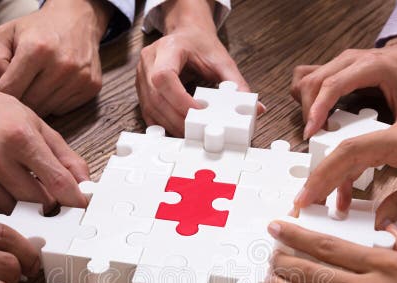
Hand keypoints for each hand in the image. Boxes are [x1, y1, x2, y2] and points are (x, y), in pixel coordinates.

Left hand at [0, 0, 110, 116]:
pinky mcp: (91, 87)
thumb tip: (0, 89)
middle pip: (29, 103)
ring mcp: (79, 78)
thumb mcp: (5, 34)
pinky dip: (54, 102)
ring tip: (36, 83)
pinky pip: (62, 109)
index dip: (1, 92)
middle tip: (19, 86)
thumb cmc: (37, 29)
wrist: (76, 20)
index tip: (2, 87)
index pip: (10, 90)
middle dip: (20, 98)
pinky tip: (53, 85)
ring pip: (46, 110)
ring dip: (37, 102)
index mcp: (36, 49)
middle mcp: (61, 65)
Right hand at [0, 71, 88, 213]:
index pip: (57, 181)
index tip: (80, 206)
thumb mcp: (38, 126)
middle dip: (49, 203)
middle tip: (50, 196)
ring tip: (22, 187)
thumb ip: (65, 157)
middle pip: (36, 201)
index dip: (73, 199)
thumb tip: (85, 185)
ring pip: (13, 210)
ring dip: (23, 206)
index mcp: (19, 136)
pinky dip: (0, 204)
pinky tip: (0, 187)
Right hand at [136, 0, 262, 135]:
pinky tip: (177, 130)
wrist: (186, 33)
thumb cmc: (200, 44)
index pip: (164, 77)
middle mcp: (149, 61)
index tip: (198, 113)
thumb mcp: (222, 60)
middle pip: (156, 96)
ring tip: (189, 134)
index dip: (180, 99)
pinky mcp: (142, 89)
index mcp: (168, 49)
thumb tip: (255, 108)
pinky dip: (163, 123)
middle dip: (176, 118)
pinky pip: (148, 111)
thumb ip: (237, 83)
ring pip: (150, 107)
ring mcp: (141, 75)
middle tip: (197, 131)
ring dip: (169, 124)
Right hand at [291, 34, 396, 138]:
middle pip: (312, 82)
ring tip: (316, 123)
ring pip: (305, 78)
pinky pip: (306, 75)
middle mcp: (348, 59)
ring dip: (304, 103)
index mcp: (368, 66)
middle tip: (315, 134)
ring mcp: (338, 60)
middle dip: (308, 111)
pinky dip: (304, 93)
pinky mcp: (332, 65)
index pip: (333, 85)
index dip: (318, 108)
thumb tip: (393, 146)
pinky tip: (314, 107)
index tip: (311, 131)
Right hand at [295, 105, 396, 227]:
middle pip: (346, 151)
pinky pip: (372, 155)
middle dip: (321, 178)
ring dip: (338, 179)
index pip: (352, 153)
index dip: (324, 176)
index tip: (306, 198)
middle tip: (304, 206)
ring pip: (356, 153)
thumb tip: (376, 221)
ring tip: (330, 209)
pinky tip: (354, 198)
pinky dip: (357, 175)